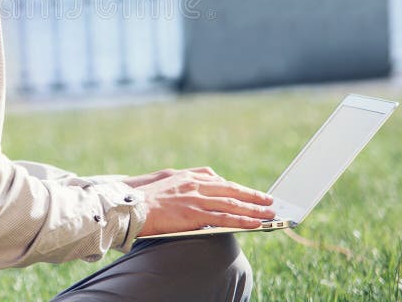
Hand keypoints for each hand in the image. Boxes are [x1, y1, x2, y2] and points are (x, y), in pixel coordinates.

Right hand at [135, 167, 274, 236]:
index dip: (238, 188)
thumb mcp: (167, 182)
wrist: (132, 208)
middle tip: (269, 201)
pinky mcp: (194, 214)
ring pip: (231, 203)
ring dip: (253, 209)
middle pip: (230, 190)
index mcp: (188, 178)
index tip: (250, 193)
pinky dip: (242, 220)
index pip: (220, 182)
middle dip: (252, 196)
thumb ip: (187, 181)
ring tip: (269, 213)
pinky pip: (224, 217)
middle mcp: (195, 185)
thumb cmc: (146, 200)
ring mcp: (195, 199)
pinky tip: (255, 223)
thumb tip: (206, 185)